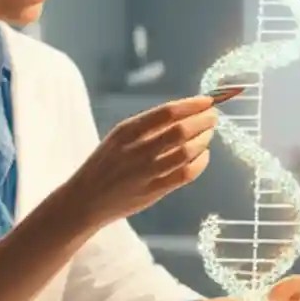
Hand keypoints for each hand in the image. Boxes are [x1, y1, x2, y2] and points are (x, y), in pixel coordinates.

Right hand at [66, 95, 216, 231]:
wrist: (85, 199)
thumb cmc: (106, 164)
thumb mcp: (118, 138)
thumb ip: (147, 126)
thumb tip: (186, 112)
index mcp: (126, 131)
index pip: (167, 112)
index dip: (192, 105)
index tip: (208, 101)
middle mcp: (136, 150)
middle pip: (180, 130)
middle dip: (203, 121)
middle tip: (213, 116)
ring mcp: (145, 172)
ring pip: (186, 152)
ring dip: (203, 140)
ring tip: (208, 134)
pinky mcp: (153, 191)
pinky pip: (185, 174)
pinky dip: (200, 162)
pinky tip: (204, 155)